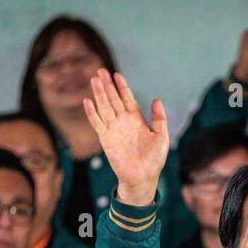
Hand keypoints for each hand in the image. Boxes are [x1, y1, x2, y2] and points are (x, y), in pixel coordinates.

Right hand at [84, 68, 169, 206]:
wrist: (143, 178)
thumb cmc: (154, 160)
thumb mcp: (161, 137)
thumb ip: (159, 118)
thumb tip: (157, 99)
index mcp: (137, 120)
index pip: (127, 99)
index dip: (122, 87)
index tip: (117, 74)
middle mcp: (123, 122)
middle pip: (113, 99)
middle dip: (107, 86)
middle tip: (101, 70)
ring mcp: (114, 130)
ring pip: (104, 107)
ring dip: (99, 94)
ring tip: (94, 79)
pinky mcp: (106, 139)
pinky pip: (97, 123)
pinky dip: (91, 113)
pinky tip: (87, 101)